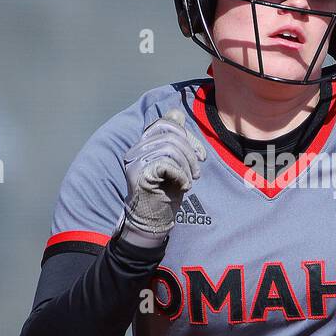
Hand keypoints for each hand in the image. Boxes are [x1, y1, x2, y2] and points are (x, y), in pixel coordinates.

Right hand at [117, 109, 206, 246]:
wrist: (152, 221)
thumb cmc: (165, 193)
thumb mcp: (175, 163)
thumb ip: (175, 141)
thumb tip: (176, 113)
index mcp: (144, 144)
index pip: (167, 124)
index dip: (188, 136)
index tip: (201, 156)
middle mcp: (135, 150)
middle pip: (171, 135)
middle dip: (191, 153)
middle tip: (197, 172)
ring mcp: (135, 162)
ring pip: (170, 148)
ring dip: (187, 166)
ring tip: (189, 180)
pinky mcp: (139, 174)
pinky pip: (166, 163)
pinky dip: (181, 175)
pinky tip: (183, 186)